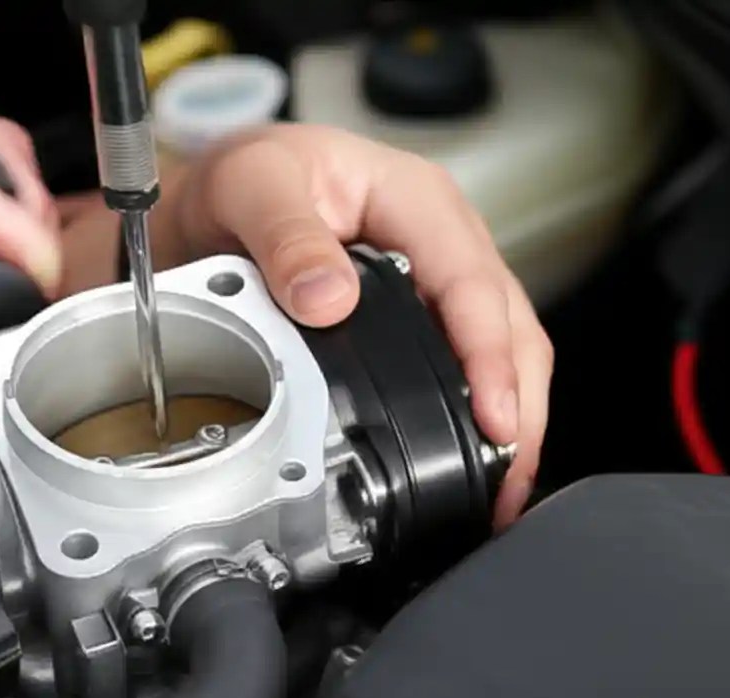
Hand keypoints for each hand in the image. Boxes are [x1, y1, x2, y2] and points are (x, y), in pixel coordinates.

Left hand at [162, 125, 551, 526]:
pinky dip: (472, 414)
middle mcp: (437, 239)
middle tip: (507, 479)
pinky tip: (467, 456)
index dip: (490, 356)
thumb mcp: (250, 186)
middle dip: (519, 406)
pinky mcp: (415, 316)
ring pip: (499, 350)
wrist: (210, 197)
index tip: (494, 417)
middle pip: (508, 325)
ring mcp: (432, 279)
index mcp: (413, 198)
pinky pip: (461, 364)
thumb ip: (286, 237)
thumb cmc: (243, 178)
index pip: (472, 282)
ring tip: (500, 487)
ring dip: (509, 419)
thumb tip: (329, 298)